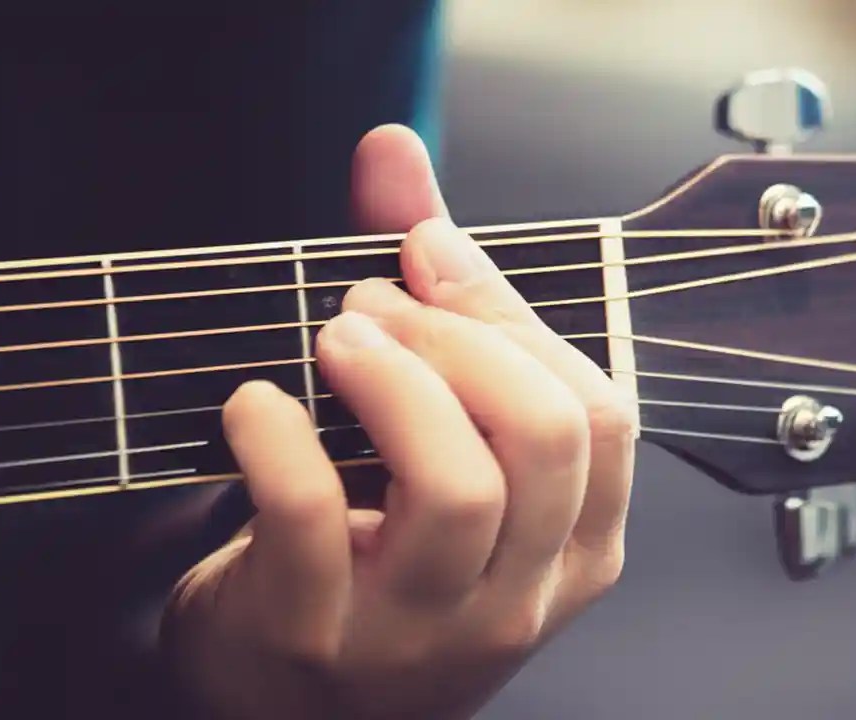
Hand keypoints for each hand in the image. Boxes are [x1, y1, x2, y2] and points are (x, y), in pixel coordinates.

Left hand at [161, 125, 637, 719]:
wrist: (283, 701)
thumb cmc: (373, 560)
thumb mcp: (437, 450)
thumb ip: (430, 299)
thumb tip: (394, 156)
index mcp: (574, 550)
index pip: (600, 414)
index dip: (514, 314)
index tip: (433, 254)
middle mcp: (518, 597)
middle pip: (546, 437)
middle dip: (461, 337)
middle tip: (377, 309)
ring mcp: (422, 630)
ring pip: (457, 485)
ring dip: (391, 378)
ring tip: (334, 340)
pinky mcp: (317, 639)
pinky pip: (312, 519)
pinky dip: (276, 434)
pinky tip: (255, 406)